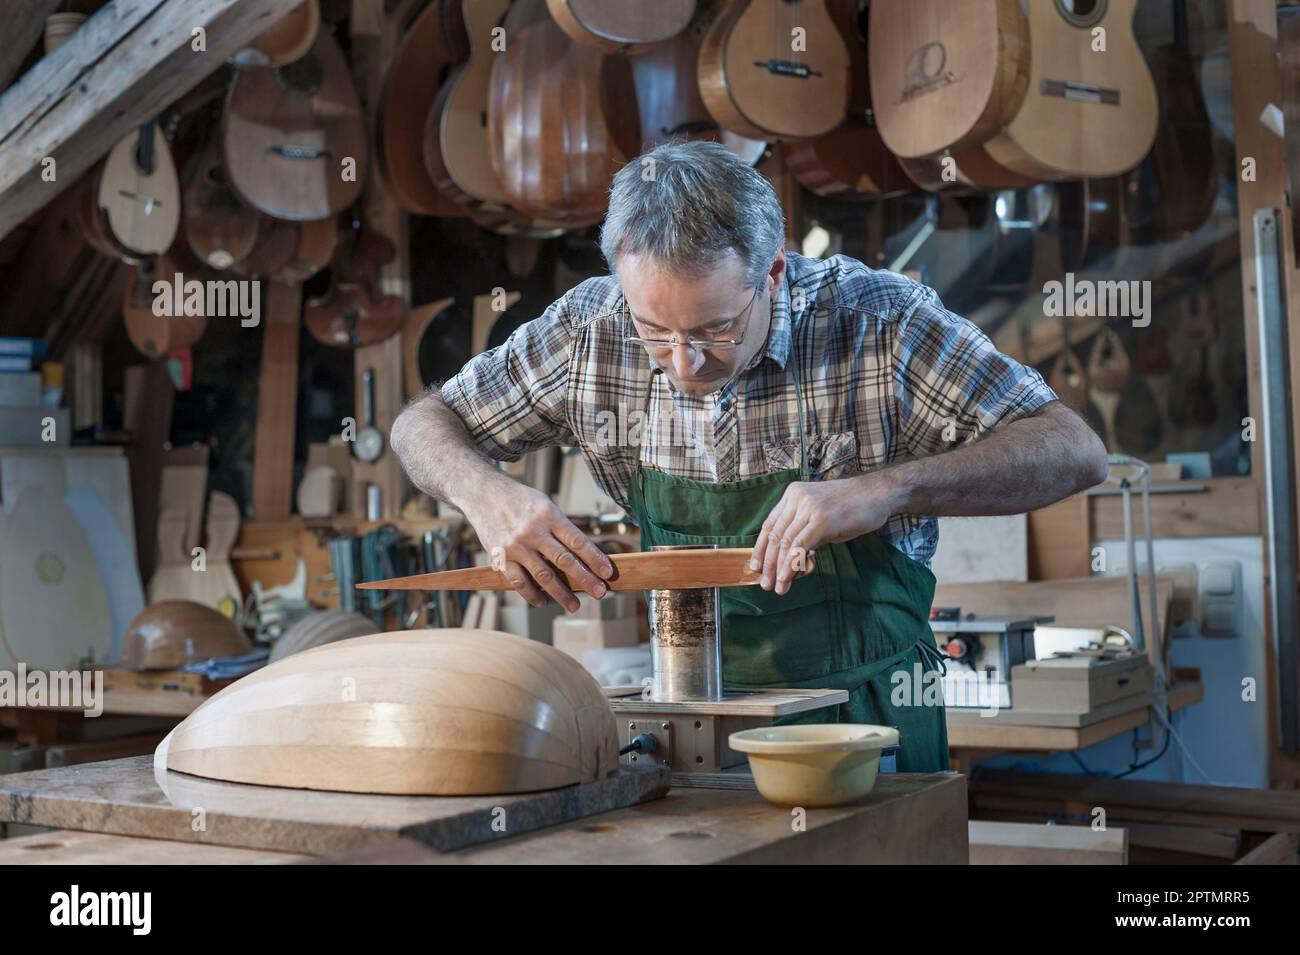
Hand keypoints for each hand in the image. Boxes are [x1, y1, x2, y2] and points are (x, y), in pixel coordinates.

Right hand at [463, 478, 613, 611]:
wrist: (483, 493)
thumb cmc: (520, 500)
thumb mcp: (544, 504)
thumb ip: (561, 527)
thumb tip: (583, 554)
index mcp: (549, 515)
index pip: (577, 541)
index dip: (595, 558)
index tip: (608, 573)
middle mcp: (533, 531)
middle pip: (564, 560)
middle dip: (585, 579)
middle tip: (599, 593)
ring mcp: (516, 546)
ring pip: (543, 576)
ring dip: (561, 594)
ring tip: (574, 605)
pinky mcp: (501, 557)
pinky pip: (519, 582)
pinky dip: (532, 595)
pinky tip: (543, 602)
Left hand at [749, 473, 899, 594]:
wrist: (879, 494)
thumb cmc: (852, 508)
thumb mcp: (821, 518)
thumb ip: (805, 535)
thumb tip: (790, 564)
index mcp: (792, 495)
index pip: (770, 525)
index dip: (761, 548)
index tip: (756, 567)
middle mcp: (797, 498)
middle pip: (775, 535)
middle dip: (769, 563)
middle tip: (765, 584)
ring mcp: (809, 507)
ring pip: (786, 542)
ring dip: (779, 569)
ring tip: (778, 587)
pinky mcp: (821, 519)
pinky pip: (800, 545)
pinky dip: (792, 564)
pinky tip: (788, 578)